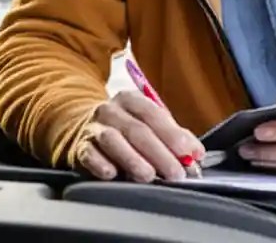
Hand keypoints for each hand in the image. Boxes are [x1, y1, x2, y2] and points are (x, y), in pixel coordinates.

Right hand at [73, 90, 204, 182]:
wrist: (80, 126)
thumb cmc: (124, 128)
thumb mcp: (148, 123)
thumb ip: (173, 136)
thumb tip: (196, 153)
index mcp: (131, 100)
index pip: (154, 115)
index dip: (173, 134)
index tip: (189, 153)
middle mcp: (111, 110)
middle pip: (137, 130)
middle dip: (159, 153)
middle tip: (174, 172)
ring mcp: (93, 128)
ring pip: (113, 140)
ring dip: (132, 159)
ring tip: (148, 175)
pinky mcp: (79, 147)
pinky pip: (89, 154)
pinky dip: (100, 164)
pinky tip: (112, 174)